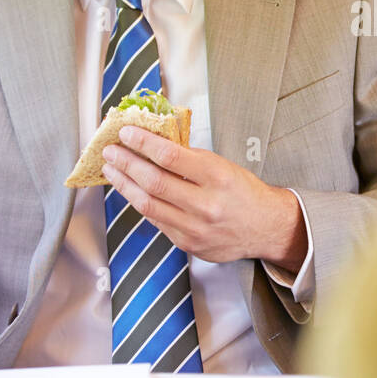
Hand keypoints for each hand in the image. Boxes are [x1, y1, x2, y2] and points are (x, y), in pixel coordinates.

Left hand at [101, 125, 307, 270]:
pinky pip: (156, 221)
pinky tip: (131, 191)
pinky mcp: (187, 244)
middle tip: (111, 151)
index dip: (142, 143)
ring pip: (148, 204)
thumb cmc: (244, 192)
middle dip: (126, 163)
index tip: (126, 133)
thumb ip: (190, 159)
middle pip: (153, 181)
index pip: (170, 156)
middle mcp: (206, 204)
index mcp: (217, 176)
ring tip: (112, 170)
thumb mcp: (224, 166)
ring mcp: (195, 227)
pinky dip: (140, 203)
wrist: (266, 228)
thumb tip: (154, 143)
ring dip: (125, 184)